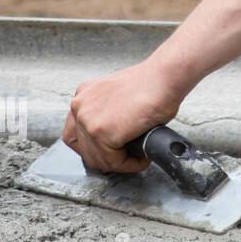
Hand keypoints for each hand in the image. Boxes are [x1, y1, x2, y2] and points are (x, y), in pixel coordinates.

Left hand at [62, 64, 182, 174]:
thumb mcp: (119, 95)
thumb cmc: (152, 83)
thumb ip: (108, 113)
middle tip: (126, 157)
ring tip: (137, 158)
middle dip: (107, 157)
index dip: (93, 147)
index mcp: (84, 96)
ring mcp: (88, 120)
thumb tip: (115, 136)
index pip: (75, 133)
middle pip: (84, 148)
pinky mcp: (102, 133)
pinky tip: (141, 158)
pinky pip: (113, 161)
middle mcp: (80, 107)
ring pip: (97, 158)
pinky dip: (129, 165)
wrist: (165, 77)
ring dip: (119, 163)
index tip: (109, 151)